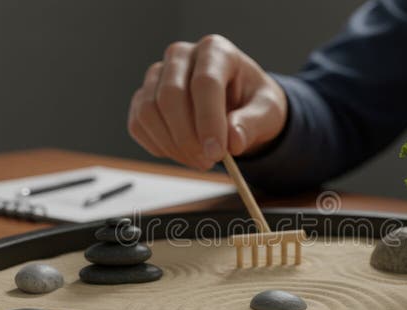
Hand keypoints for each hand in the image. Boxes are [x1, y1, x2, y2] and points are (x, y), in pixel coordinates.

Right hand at [127, 34, 287, 169]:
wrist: (238, 105)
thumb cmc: (253, 103)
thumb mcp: (267, 112)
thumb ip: (253, 124)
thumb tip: (234, 141)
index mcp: (215, 50)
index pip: (205, 82)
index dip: (209, 120)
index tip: (218, 152)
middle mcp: (181, 56)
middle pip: (170, 95)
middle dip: (188, 137)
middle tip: (208, 162)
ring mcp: (157, 75)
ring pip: (149, 111)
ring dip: (172, 145)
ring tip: (199, 161)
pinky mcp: (143, 97)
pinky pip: (139, 124)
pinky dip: (158, 146)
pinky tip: (182, 154)